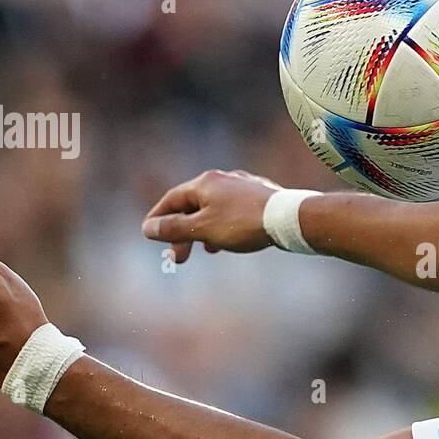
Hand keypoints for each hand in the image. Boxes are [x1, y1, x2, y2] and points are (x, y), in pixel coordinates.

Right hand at [141, 169, 283, 263]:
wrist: (289, 219)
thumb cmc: (244, 223)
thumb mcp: (203, 229)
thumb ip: (174, 229)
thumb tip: (148, 228)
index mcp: (205, 183)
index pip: (172, 199)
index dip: (159, 217)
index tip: (149, 233)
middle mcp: (222, 180)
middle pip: (193, 206)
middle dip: (182, 233)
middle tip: (178, 258)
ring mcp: (242, 187)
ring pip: (213, 210)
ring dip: (203, 232)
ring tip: (203, 251)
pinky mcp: (258, 198)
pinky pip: (231, 213)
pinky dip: (221, 228)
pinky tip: (225, 243)